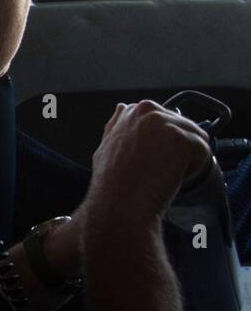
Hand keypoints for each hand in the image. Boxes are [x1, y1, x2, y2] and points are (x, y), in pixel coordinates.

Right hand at [86, 100, 211, 228]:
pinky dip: (194, 168)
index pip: (164, 119)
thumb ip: (118, 125)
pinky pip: (203, 151)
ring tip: (163, 173)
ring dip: (186, 158)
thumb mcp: (105, 145)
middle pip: (183, 126)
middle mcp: (147, 110)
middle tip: (159, 169)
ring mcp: (164, 122)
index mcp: (131, 111)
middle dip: (177, 148)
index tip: (156, 158)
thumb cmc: (112, 182)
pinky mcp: (181, 138)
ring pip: (196, 138)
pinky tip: (172, 176)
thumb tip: (122, 109)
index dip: (163, 141)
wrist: (120, 202)